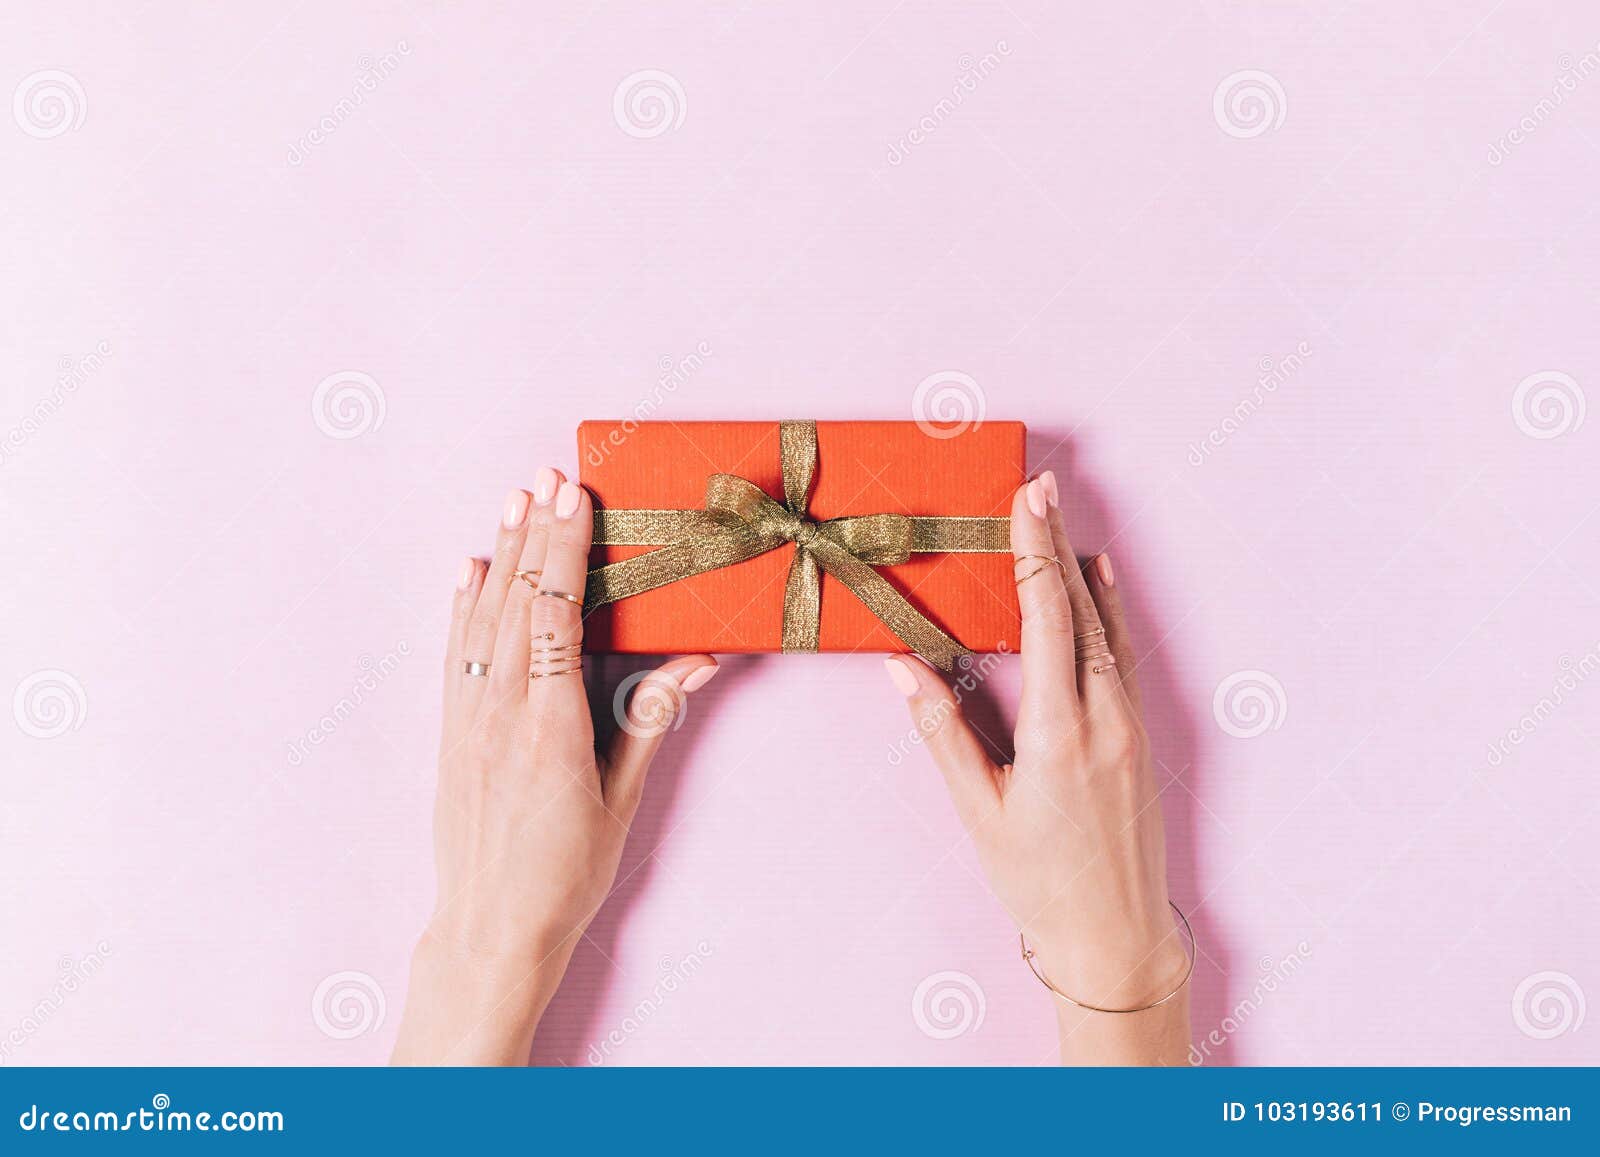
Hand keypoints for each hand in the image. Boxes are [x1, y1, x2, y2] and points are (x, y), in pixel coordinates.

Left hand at [392, 469, 717, 1064]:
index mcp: (550, 725)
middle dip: (535, 533)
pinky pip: (455, 653)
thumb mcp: (622, 800)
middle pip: (517, 600)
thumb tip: (695, 660)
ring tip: (514, 500)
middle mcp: (501, 711)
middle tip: (550, 476)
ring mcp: (468, 719)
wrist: (489, 927)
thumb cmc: (565, 874)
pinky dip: (461, 606)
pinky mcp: (451, 733)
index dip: (564, 550)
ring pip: (483, 618)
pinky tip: (467, 571)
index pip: (555, 614)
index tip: (578, 499)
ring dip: (500, 555)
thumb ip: (650, 720)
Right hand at [884, 471, 1188, 1064]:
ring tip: (1062, 517)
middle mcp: (1104, 716)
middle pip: (1078, 608)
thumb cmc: (1040, 882)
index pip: (1046, 617)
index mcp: (1059, 731)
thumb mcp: (979, 811)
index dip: (1034, 551)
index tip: (1025, 500)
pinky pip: (1123, 655)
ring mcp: (1130, 725)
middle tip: (1039, 485)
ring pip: (1105, 628)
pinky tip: (1103, 582)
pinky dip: (1110, 611)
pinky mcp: (1140, 737)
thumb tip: (903, 668)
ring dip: (1080, 569)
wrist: (1117, 936)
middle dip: (1055, 541)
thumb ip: (943, 733)